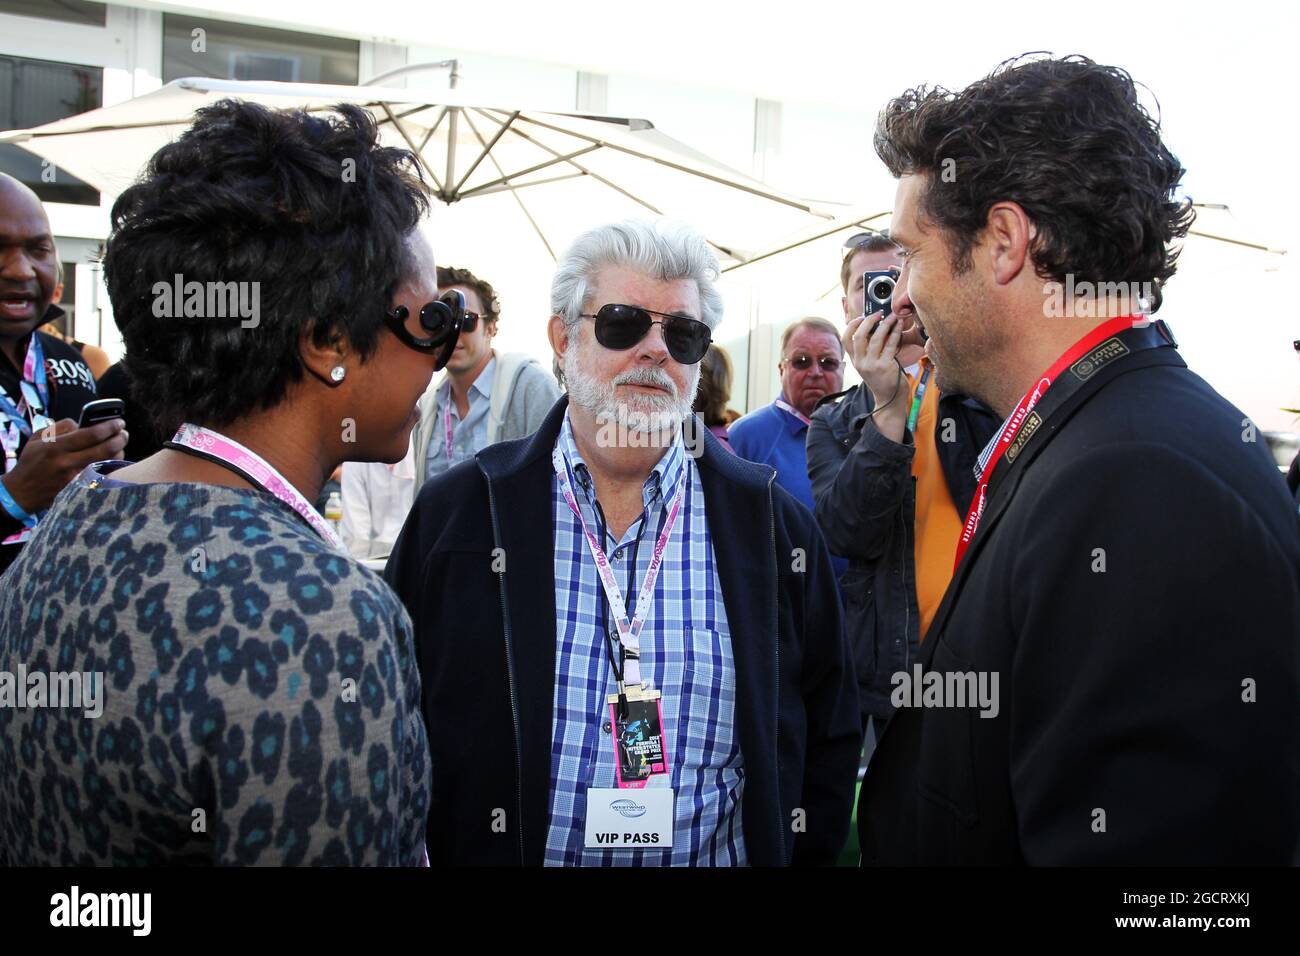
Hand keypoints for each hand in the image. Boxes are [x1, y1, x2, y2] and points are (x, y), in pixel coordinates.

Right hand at [1, 417, 127, 512]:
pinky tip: (116, 460)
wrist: (22, 492)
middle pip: (105, 449)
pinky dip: (114, 468)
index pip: (91, 434)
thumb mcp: (38, 438)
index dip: (109, 427)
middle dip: (120, 439)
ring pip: (108, 464)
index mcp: (56, 447)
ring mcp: (75, 479)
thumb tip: (82, 424)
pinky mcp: (80, 491)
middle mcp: (66, 463)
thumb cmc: (32, 462)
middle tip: (124, 433)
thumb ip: (60, 427)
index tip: (119, 422)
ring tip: (120, 445)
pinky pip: (105, 477)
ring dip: (120, 452)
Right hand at [844, 313, 904, 407]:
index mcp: (855, 361)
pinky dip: (896, 332)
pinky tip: (899, 326)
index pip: (845, 339)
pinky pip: (890, 344)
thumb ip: (868, 350)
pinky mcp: (885, 366)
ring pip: (876, 337)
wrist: (889, 399)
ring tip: (893, 317)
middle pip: (859, 335)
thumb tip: (875, 327)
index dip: (852, 325)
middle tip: (879, 313)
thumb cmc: (882, 379)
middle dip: (869, 320)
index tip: (861, 317)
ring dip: (886, 324)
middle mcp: (861, 363)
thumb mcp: (869, 365)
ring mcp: (872, 365)